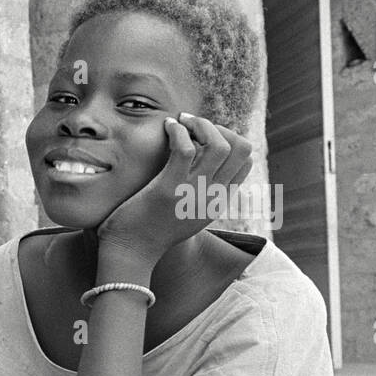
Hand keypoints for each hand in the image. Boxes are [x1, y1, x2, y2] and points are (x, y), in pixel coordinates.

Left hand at [97, 112, 253, 267]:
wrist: (130, 253)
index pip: (245, 162)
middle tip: (194, 125)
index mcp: (217, 202)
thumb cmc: (149, 230)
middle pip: (241, 148)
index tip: (203, 137)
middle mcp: (212, 197)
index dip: (229, 140)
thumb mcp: (185, 215)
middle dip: (219, 128)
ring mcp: (192, 193)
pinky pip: (184, 148)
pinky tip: (167, 128)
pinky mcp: (168, 189)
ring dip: (201, 125)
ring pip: (219, 144)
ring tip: (182, 122)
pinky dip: (178, 131)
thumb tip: (198, 162)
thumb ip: (199, 195)